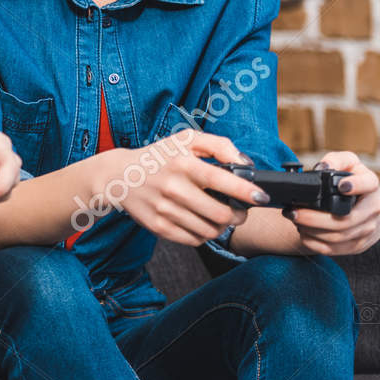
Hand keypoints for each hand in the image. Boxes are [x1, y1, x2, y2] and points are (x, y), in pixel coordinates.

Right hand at [108, 129, 260, 246]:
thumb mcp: (185, 139)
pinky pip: (194, 240)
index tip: (260, 197)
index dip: (246, 191)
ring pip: (210, 230)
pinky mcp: (158, 227)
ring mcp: (164, 210)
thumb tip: (244, 164)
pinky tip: (202, 223)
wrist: (119, 176)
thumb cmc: (159, 156)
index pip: (222, 181)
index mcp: (182, 163)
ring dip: (222, 226)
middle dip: (238, 215)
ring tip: (220, 217)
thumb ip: (219, 145)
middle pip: (220, 214)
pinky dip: (204, 234)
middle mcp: (173, 188)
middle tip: (239, 210)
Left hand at [285, 151, 379, 256]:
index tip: (341, 186)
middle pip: (344, 220)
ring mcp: (367, 230)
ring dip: (311, 230)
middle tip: (293, 211)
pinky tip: (303, 233)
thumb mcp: (348, 164)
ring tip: (294, 219)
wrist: (368, 207)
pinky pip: (334, 249)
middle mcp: (373, 210)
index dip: (356, 186)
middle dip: (314, 218)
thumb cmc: (353, 181)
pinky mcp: (357, 245)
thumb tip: (322, 167)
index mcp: (371, 186)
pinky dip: (314, 243)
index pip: (368, 184)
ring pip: (337, 237)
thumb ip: (336, 160)